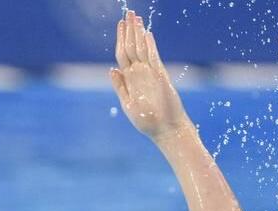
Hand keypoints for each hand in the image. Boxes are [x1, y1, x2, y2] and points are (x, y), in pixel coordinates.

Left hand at [110, 11, 192, 142]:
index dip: (121, 38)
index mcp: (130, 79)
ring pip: (142, 49)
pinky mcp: (161, 77)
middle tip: (129, 13)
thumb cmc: (147, 120)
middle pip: (132, 47)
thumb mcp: (128, 104)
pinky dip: (150, 47)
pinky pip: (154, 59)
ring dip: (139, 33)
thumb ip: (120, 87)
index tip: (120, 24)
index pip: (123, 54)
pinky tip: (146, 35)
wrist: (165, 129)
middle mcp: (140, 73)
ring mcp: (151, 74)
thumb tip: (111, 70)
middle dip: (130, 30)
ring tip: (136, 17)